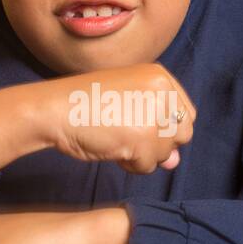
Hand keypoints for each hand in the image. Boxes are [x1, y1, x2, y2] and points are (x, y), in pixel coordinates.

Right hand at [38, 63, 196, 173]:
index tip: (140, 125)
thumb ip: (158, 127)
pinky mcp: (143, 139)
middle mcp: (163, 93)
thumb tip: (174, 162)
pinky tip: (112, 147)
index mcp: (160, 77)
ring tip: (116, 137)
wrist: (56, 109)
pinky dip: (130, 164)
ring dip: (142, 155)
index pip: (186, 113)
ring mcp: (155, 116)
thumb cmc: (86, 103)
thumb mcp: (129, 104)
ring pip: (166, 154)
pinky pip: (147, 166)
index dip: (165, 127)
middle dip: (159, 142)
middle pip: (183, 134)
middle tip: (127, 133)